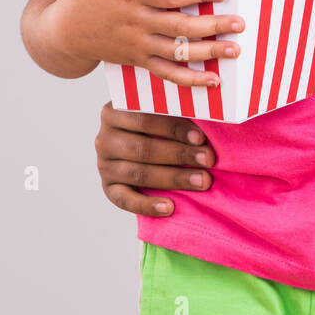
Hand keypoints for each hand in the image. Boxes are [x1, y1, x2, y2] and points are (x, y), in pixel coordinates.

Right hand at [48, 0, 243, 89]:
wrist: (63, 34)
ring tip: (234, 50)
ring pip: (177, 52)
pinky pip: (167, 74)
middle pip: (179, 27)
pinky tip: (214, 80)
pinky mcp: (139, 62)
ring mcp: (139, 46)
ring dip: (207, 53)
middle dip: (211, 26)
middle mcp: (138, 23)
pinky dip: (190, 80)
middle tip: (239, 24)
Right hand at [95, 102, 215, 215]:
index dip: (175, 129)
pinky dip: (147, 205)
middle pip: (144, 149)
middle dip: (180, 155)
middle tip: (209, 160)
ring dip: (174, 179)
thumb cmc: (157, 123)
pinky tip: (170, 207)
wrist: (138, 142)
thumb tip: (210, 106)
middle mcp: (104, 138)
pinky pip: (125, 200)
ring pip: (139, 174)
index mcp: (114, 111)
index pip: (145, 120)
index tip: (202, 137)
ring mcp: (104, 165)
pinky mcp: (108, 187)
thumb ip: (174, 107)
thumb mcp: (159, 110)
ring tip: (203, 181)